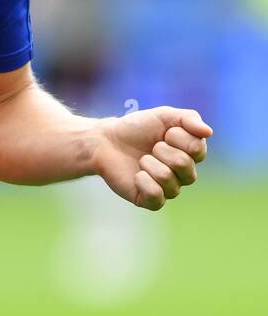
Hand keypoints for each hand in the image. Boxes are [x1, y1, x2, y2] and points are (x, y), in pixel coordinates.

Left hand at [92, 107, 211, 210]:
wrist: (107, 141)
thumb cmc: (138, 128)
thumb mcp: (164, 115)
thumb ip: (189, 119)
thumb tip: (209, 132)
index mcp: (191, 154)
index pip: (197, 149)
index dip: (177, 137)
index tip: (164, 133)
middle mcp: (184, 173)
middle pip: (184, 165)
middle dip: (162, 151)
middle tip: (151, 147)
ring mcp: (168, 188)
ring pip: (169, 180)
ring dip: (150, 164)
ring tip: (142, 159)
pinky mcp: (151, 200)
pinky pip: (156, 196)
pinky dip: (144, 182)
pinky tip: (137, 175)